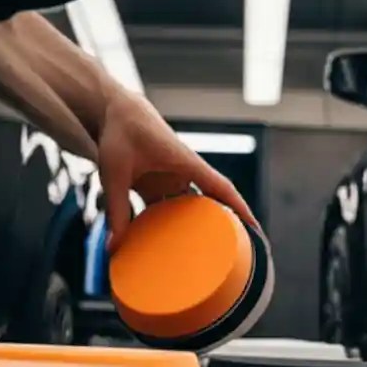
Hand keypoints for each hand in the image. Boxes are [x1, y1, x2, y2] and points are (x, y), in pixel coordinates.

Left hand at [97, 91, 257, 250]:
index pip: (221, 189)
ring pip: (190, 207)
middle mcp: (184, 172)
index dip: (240, 209)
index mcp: (186, 164)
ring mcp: (171, 177)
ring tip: (198, 256)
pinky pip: (169, 206)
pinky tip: (162, 245)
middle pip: (212, 201)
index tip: (255, 230)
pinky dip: (168, 224)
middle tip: (231, 252)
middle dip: (223, 224)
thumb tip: (114, 247)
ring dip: (195, 227)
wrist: (112, 110)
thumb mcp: (115, 173)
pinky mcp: (156, 182)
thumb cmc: (119, 132)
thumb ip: (116, 209)